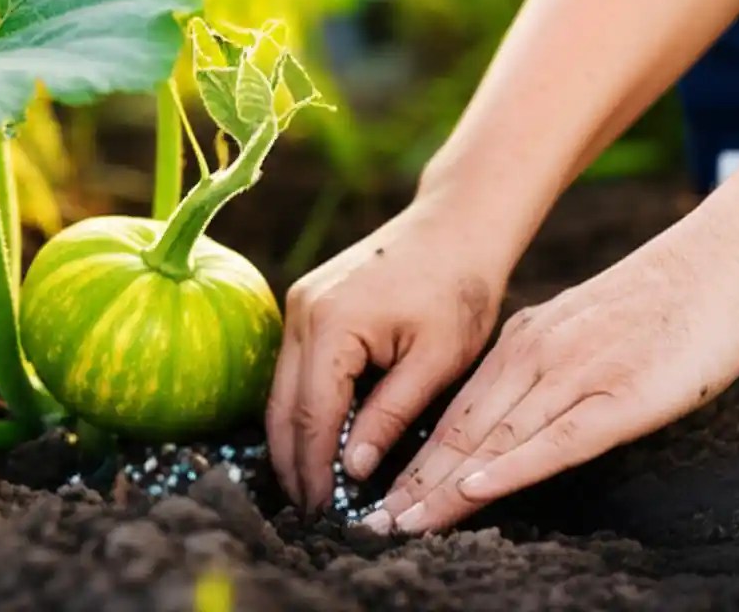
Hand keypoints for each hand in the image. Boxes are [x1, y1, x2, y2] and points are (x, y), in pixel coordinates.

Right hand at [266, 199, 511, 509]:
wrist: (456, 225)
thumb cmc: (459, 288)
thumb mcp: (437, 360)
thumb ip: (391, 415)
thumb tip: (353, 470)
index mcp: (332, 326)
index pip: (312, 415)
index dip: (315, 469)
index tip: (324, 513)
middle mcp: (301, 312)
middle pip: (282, 406)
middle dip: (293, 463)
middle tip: (307, 513)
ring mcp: (298, 304)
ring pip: (280, 388)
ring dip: (292, 438)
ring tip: (309, 486)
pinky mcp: (305, 303)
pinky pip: (292, 367)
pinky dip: (301, 406)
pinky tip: (316, 437)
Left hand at [365, 210, 738, 534]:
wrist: (715, 264)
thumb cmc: (653, 306)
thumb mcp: (573, 331)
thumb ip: (537, 369)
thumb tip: (504, 412)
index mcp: (521, 345)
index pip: (455, 415)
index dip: (416, 462)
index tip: (384, 497)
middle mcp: (535, 360)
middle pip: (461, 433)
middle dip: (415, 484)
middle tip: (376, 521)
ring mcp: (574, 377)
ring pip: (495, 440)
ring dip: (445, 486)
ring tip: (406, 520)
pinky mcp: (620, 396)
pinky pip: (558, 438)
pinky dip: (514, 465)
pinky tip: (479, 488)